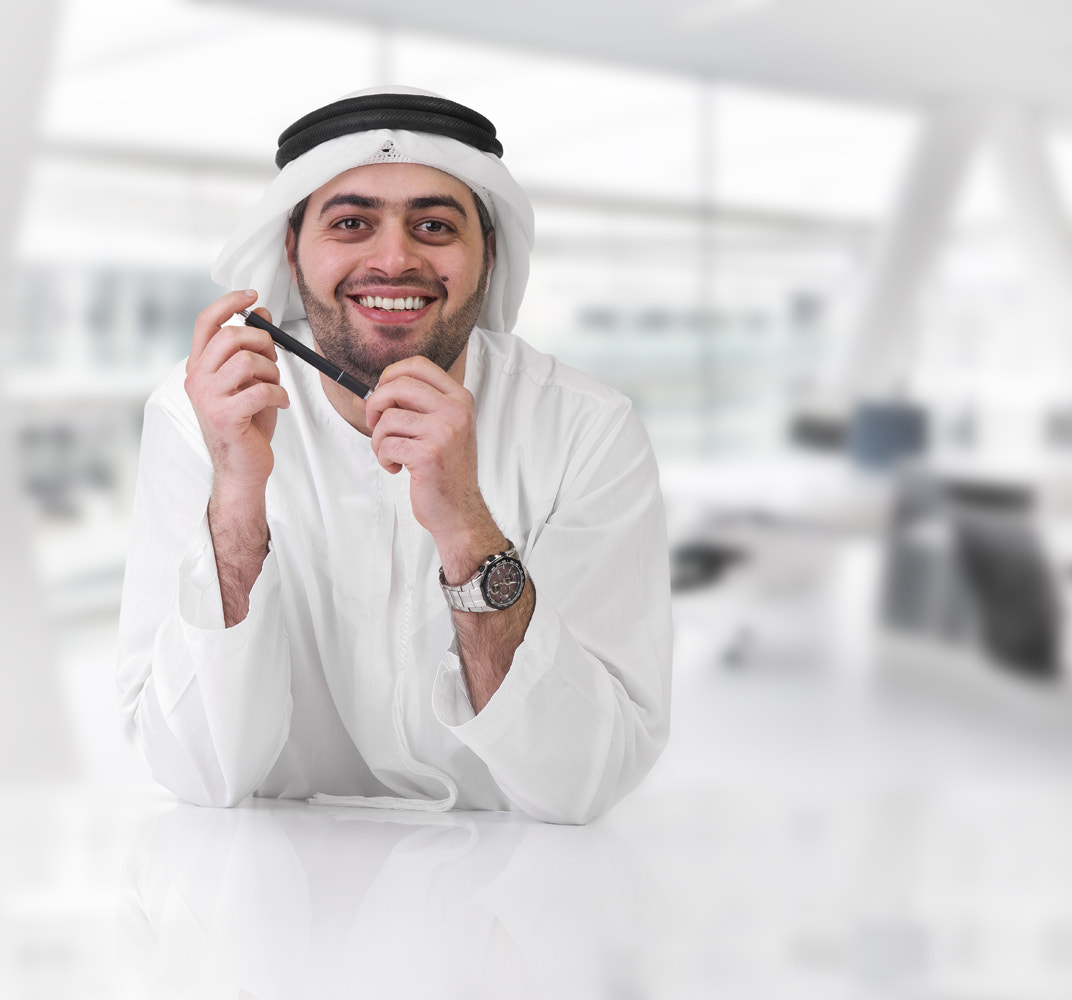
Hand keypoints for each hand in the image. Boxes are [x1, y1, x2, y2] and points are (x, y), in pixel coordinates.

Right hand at [184, 290, 289, 494]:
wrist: (242, 467)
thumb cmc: (247, 424)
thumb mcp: (250, 381)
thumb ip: (252, 349)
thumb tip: (262, 313)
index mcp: (199, 366)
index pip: (206, 322)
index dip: (229, 302)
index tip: (253, 295)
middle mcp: (197, 379)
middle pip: (231, 336)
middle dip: (263, 342)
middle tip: (275, 360)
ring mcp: (207, 398)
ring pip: (248, 361)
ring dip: (273, 371)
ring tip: (275, 387)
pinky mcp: (224, 416)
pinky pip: (261, 390)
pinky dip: (279, 394)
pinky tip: (280, 404)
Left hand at [364, 356, 503, 577]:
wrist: (460, 510)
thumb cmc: (446, 470)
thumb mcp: (434, 431)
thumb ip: (404, 409)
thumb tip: (362, 398)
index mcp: (459, 399)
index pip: (418, 366)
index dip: (391, 375)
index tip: (382, 395)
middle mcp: (455, 411)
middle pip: (398, 386)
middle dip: (376, 405)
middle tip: (375, 425)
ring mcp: (444, 432)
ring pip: (387, 419)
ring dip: (378, 440)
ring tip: (391, 455)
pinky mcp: (428, 454)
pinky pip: (386, 445)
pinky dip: (384, 459)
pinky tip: (397, 468)